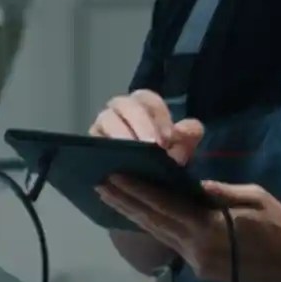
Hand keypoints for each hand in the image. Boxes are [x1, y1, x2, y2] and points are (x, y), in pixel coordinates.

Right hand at [89, 89, 204, 164]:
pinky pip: (94, 142)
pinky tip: (117, 166)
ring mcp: (102, 124)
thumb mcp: (181, 146)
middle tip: (152, 147)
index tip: (167, 140)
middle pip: (124, 105)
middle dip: (140, 124)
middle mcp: (119, 110)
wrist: (146, 181)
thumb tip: (184, 130)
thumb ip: (188, 136)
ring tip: (134, 156)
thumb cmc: (164, 156)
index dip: (158, 116)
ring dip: (121, 136)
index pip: (149, 100)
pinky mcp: (92, 143)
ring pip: (106, 120)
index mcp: (143, 105)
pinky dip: (104, 150)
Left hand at [97, 178, 280, 281]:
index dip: (136, 190)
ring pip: (157, 234)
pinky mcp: (199, 269)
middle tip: (100, 186)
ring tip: (111, 199)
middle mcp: (193, 247)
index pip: (162, 205)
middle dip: (124, 203)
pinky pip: (170, 244)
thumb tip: (192, 187)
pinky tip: (141, 218)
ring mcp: (195, 262)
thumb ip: (217, 191)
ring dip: (133, 216)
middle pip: (151, 221)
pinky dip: (153, 228)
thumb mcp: (251, 197)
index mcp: (206, 227)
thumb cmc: (277, 226)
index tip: (114, 177)